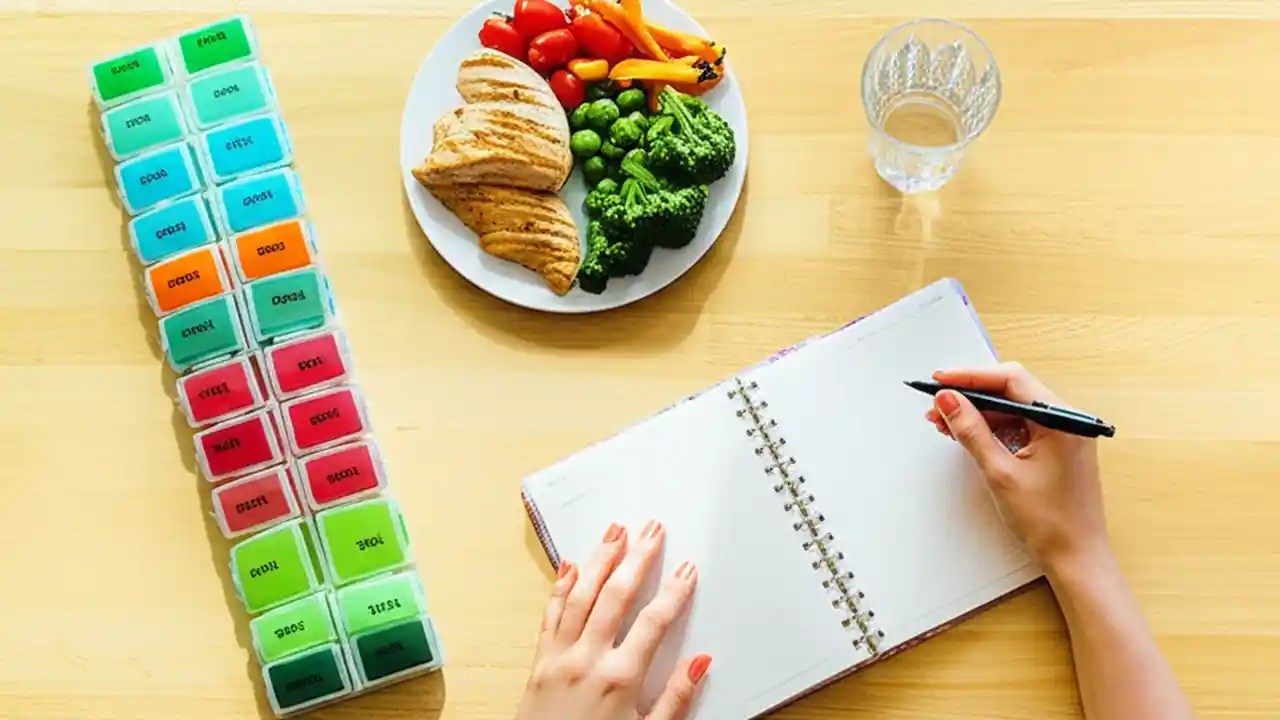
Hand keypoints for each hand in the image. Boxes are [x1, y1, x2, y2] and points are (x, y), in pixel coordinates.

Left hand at [516, 520, 709, 719]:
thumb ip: (675, 699)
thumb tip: (700, 663)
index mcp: (619, 678)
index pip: (655, 622)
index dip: (675, 592)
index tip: (688, 570)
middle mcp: (587, 659)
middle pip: (616, 595)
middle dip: (637, 558)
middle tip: (652, 529)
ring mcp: (559, 657)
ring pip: (581, 595)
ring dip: (600, 559)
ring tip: (615, 531)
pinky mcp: (539, 662)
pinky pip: (551, 614)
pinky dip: (561, 586)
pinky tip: (570, 565)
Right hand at [923, 363, 1108, 573]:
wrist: (1076, 558)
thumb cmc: (1050, 522)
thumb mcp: (1001, 473)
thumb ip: (972, 432)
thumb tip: (949, 401)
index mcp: (1062, 420)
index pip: (1011, 380)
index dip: (971, 376)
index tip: (940, 381)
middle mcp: (1066, 420)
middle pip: (1011, 390)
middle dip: (970, 395)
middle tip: (937, 404)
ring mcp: (1062, 433)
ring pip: (1012, 408)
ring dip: (978, 413)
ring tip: (944, 422)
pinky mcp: (1055, 447)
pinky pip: (1019, 425)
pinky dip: (992, 428)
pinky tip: (967, 434)